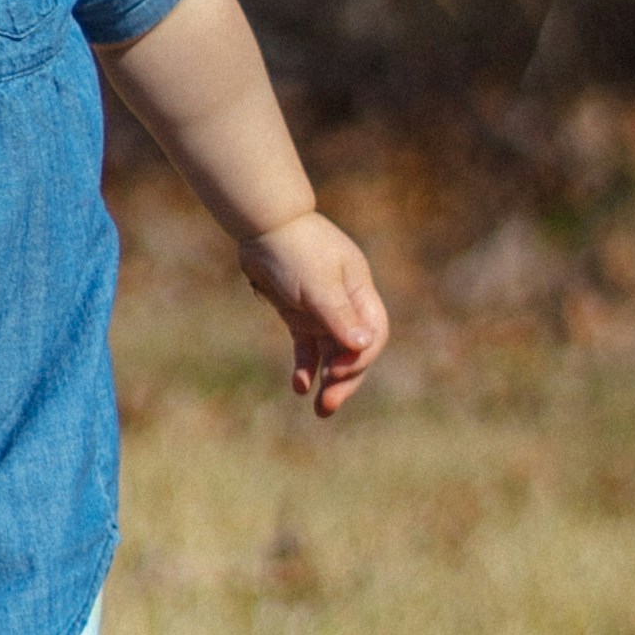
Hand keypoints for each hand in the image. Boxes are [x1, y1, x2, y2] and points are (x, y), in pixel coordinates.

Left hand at [238, 211, 389, 414]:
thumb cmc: (294, 249)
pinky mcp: (298, 313)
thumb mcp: (317, 283)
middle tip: (329, 406)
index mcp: (359, 292)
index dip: (360, 358)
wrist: (261, 225)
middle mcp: (345, 303)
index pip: (373, 334)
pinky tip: (299, 386)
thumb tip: (364, 347)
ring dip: (328, 380)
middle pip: (354, 349)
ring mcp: (321, 309)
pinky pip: (307, 346)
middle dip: (345, 379)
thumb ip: (339, 316)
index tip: (339, 374)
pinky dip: (305, 366)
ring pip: (331, 352)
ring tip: (320, 409)